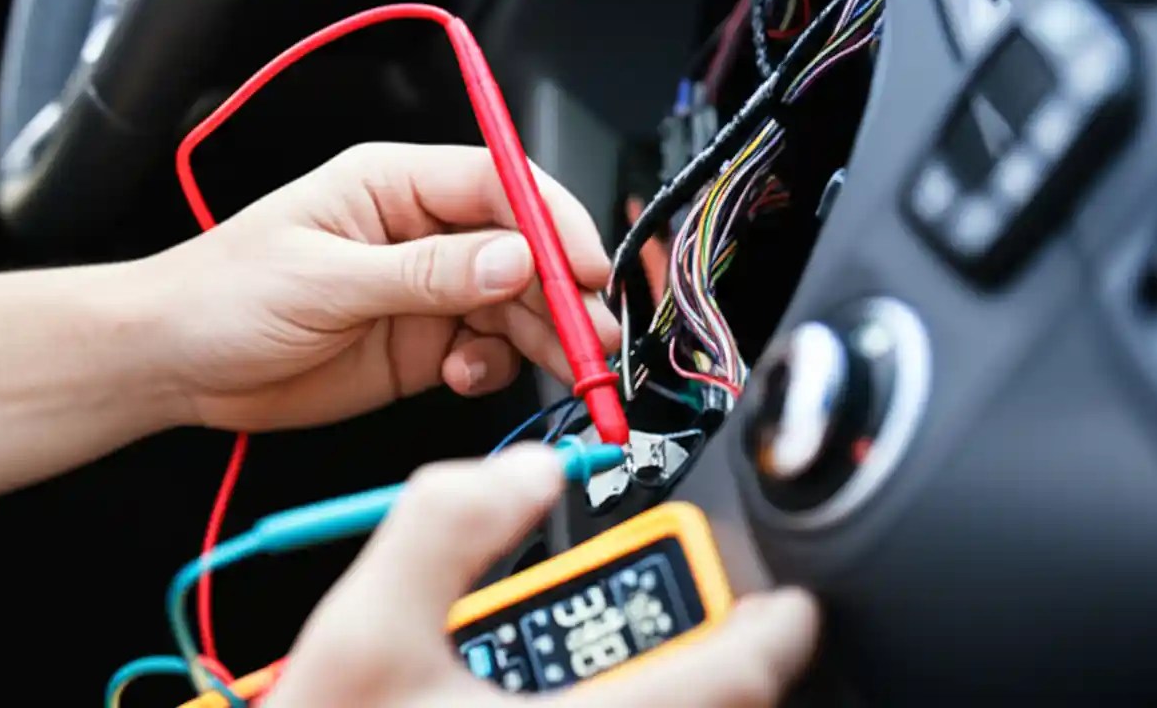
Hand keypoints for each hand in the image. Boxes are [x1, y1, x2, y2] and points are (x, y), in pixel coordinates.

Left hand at [135, 143, 619, 430]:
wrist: (178, 366)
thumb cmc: (222, 295)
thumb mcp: (324, 280)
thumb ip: (423, 274)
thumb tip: (511, 260)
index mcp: (395, 187)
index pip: (498, 186)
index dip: (552, 224)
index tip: (584, 269)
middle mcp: (421, 235)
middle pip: (521, 252)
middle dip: (562, 293)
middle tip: (590, 338)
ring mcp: (427, 292)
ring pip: (514, 307)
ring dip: (542, 337)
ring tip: (561, 368)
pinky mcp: (424, 345)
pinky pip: (487, 352)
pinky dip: (493, 368)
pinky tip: (466, 378)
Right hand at [264, 444, 820, 707]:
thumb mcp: (362, 629)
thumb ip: (446, 526)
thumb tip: (524, 472)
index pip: (725, 685)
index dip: (775, 638)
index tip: (795, 604)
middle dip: (721, 659)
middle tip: (706, 613)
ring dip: (679, 687)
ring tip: (637, 643)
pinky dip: (641, 706)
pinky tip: (586, 688)